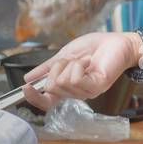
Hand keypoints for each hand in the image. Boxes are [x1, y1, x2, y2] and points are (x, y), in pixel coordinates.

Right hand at [22, 31, 142, 110]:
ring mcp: (87, 91)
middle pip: (51, 87)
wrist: (117, 41)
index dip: (34, 98)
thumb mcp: (64, 55)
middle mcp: (77, 92)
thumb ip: (47, 67)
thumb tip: (29, 78)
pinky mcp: (97, 86)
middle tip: (72, 59)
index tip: (25, 88)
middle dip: (56, 67)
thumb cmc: (95, 47)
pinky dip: (78, 65)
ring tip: (84, 59)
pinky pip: (75, 79)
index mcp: (68, 87)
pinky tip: (89, 61)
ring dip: (69, 64)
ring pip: (61, 83)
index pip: (47, 102)